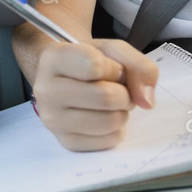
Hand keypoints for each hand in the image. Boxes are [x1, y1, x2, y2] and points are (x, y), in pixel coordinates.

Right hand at [32, 38, 158, 150]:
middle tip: (118, 89)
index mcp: (52, 59)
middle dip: (124, 94)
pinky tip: (104, 117)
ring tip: (111, 104)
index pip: (94, 65)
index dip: (114, 67)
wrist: (67, 78)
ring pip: (110, 121)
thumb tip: (146, 101)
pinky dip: (116, 130)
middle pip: (105, 97)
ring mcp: (53, 119)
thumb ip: (139, 66)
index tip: (109, 68)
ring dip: (121, 112)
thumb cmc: (90, 61)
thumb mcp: (114, 50)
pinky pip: (109, 140)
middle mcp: (45, 90)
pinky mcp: (66, 141)